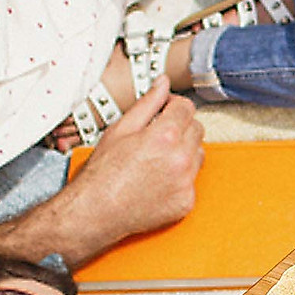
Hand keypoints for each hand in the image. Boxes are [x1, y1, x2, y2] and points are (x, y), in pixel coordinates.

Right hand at [68, 77, 204, 247]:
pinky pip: (192, 180)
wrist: (96, 212)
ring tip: (157, 159)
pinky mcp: (187, 201)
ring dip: (184, 151)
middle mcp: (181, 158)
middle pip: (197, 129)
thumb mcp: (121, 129)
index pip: (187, 108)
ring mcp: (186, 181)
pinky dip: (180, 177)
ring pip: (199, 154)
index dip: (174, 106)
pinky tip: (158, 180)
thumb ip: (147, 103)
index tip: (165, 111)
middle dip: (181, 127)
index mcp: (165, 135)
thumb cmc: (102, 171)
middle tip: (157, 136)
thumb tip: (163, 82)